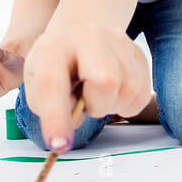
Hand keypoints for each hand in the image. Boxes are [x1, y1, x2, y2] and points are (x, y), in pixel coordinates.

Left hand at [23, 23, 152, 150]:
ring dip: (112, 105)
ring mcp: (117, 41)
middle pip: (106, 81)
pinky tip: (113, 93)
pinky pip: (142, 93)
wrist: (77, 36)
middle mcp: (87, 36)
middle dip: (97, 105)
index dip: (56, 118)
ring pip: (129, 89)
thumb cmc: (57, 65)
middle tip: (86, 103)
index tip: (59, 145)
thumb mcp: (38, 86)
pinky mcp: (137, 51)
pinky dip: (127, 104)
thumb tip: (74, 119)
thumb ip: (48, 107)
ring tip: (97, 95)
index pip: (53, 85)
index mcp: (53, 48)